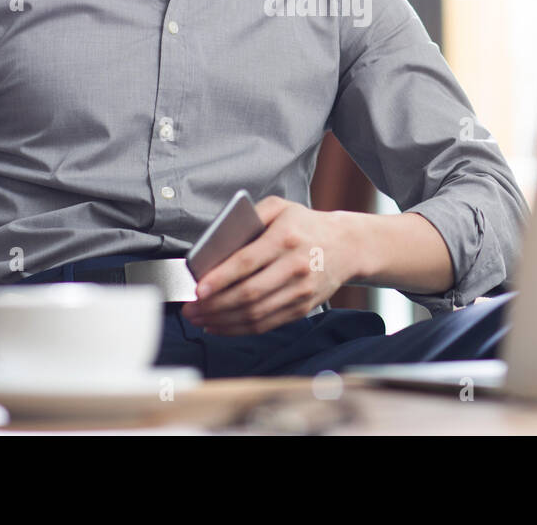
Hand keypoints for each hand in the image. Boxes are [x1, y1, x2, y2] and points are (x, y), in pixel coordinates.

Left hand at [180, 196, 357, 334]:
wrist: (347, 246)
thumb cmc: (306, 226)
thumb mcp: (281, 207)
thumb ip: (251, 215)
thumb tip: (218, 240)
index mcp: (286, 238)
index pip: (246, 262)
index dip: (220, 279)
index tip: (198, 289)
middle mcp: (295, 266)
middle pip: (248, 293)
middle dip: (214, 305)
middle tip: (190, 308)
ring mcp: (300, 291)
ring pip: (255, 314)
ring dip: (222, 320)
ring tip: (199, 318)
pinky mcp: (302, 308)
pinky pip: (266, 324)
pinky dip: (239, 329)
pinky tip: (220, 325)